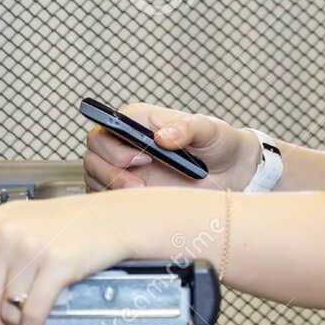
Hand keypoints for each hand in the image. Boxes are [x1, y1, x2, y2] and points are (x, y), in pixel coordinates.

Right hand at [83, 102, 257, 193]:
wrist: (231, 173)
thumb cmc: (218, 143)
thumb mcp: (208, 130)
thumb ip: (186, 128)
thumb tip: (161, 136)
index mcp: (140, 120)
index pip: (107, 124)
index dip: (115, 142)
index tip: (142, 157)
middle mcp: (127, 142)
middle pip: (94, 151)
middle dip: (110, 168)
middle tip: (139, 182)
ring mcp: (125, 168)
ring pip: (94, 175)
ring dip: (113, 186)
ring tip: (143, 193)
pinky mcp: (128, 191)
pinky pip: (104, 196)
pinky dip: (116, 202)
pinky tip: (140, 203)